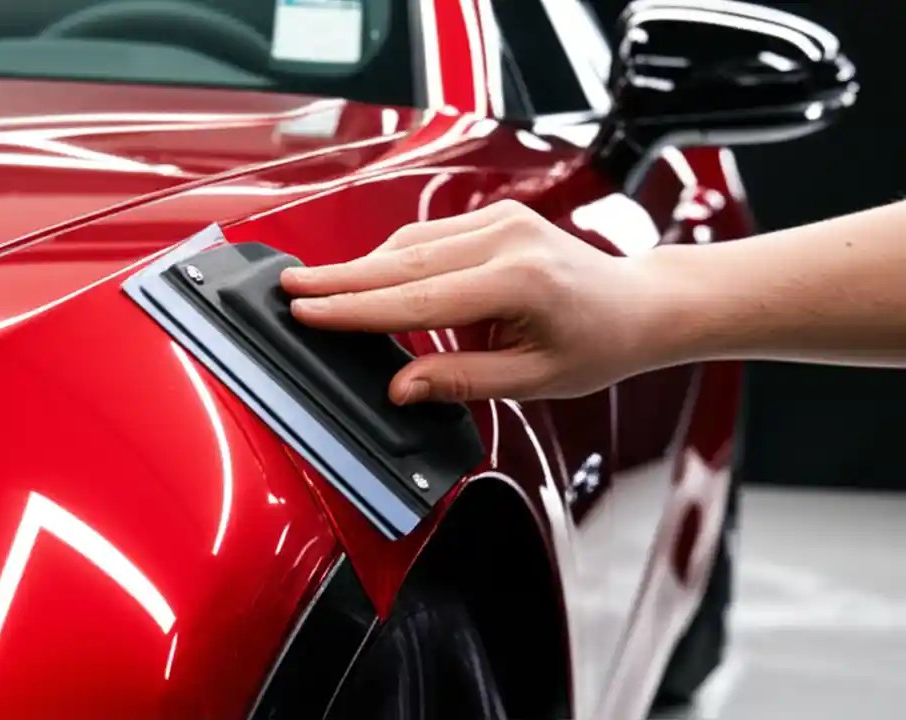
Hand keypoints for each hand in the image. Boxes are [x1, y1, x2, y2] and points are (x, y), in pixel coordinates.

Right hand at [281, 201, 673, 402]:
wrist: (637, 304)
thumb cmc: (595, 345)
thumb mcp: (531, 380)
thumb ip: (461, 381)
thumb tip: (400, 389)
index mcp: (518, 282)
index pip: (416, 299)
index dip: (355, 309)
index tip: (309, 311)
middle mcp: (507, 239)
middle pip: (402, 261)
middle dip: (340, 278)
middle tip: (290, 289)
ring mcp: (501, 220)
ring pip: (409, 242)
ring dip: (362, 267)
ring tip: (317, 288)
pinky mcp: (495, 215)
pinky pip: (428, 235)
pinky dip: (393, 258)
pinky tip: (366, 276)